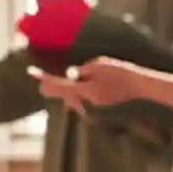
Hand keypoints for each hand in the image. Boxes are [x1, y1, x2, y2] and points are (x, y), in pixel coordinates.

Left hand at [32, 57, 148, 112]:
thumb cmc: (122, 72)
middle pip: (64, 95)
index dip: (43, 78)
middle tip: (44, 79)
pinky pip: (84, 101)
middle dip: (56, 87)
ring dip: (68, 91)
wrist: (141, 87)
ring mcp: (95, 106)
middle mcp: (87, 101)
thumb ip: (82, 70)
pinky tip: (84, 87)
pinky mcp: (102, 107)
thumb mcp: (99, 64)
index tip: (31, 72)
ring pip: (73, 99)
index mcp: (84, 89)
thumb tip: (71, 74)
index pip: (57, 84)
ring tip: (64, 83)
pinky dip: (80, 94)